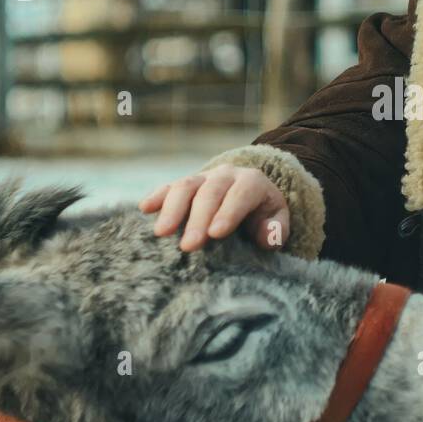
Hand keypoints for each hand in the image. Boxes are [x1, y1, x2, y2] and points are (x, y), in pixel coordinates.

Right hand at [138, 165, 289, 251]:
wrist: (250, 197)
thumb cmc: (263, 216)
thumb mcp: (277, 221)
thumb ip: (277, 230)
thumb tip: (268, 236)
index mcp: (252, 182)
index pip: (240, 195)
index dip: (228, 213)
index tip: (215, 234)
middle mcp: (225, 175)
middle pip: (210, 192)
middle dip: (198, 219)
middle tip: (189, 246)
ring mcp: (203, 178)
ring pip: (186, 186)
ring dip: (172, 208)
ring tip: (162, 233)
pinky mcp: (185, 185)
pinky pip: (168, 187)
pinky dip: (157, 196)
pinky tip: (145, 208)